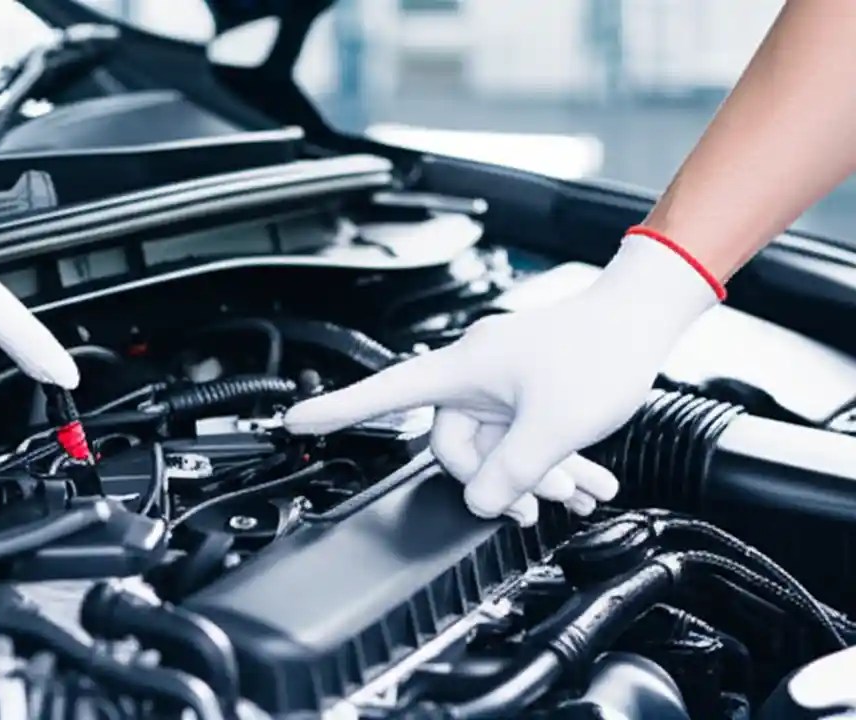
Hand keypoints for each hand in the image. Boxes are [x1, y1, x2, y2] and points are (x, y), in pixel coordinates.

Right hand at [284, 235, 720, 524]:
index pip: (385, 394)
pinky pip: (522, 434)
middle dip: (497, 479)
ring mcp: (502, 383)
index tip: (297, 419)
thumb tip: (483, 502)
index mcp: (462, 371)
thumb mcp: (554, 425)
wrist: (645, 314)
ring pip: (496, 446)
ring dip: (535, 474)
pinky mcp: (529, 389)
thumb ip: (511, 471)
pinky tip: (585, 479)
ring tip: (577, 491)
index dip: (338, 410)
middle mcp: (474, 376)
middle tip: (537, 501)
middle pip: (454, 444)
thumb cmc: (600, 350)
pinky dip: (551, 459)